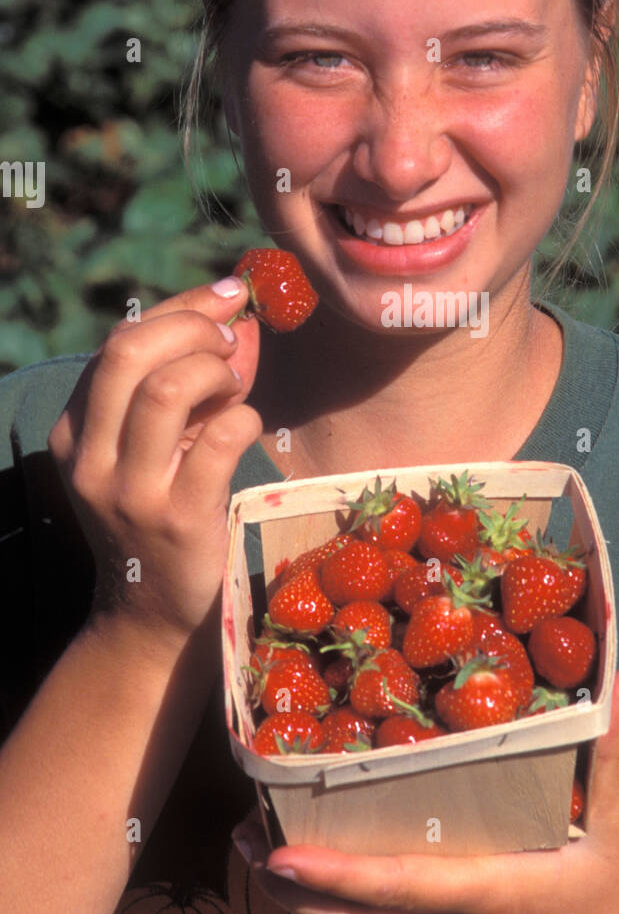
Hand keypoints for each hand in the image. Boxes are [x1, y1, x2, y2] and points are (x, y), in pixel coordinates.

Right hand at [48, 277, 262, 641]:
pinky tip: (247, 428)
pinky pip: (218, 441)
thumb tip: (237, 317)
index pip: (119, 341)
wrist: (152, 615)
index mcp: (76, 431)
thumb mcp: (149, 449)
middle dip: (192, 328)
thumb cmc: (161, 514)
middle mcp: (91, 458)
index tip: (228, 297)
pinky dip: (243, 418)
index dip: (181, 307)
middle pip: (127, 353)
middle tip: (231, 343)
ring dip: (216, 372)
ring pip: (166, 391)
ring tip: (236, 389)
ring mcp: (131, 491)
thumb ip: (181, 384)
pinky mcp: (179, 519)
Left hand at [233, 671, 618, 913]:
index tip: (279, 856)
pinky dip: (343, 898)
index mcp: (492, 890)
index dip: (336, 877)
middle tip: (243, 843)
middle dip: (294, 893)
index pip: (400, 887)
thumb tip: (616, 682)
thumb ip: (615, 753)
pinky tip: (325, 864)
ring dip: (307, 900)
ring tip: (261, 850)